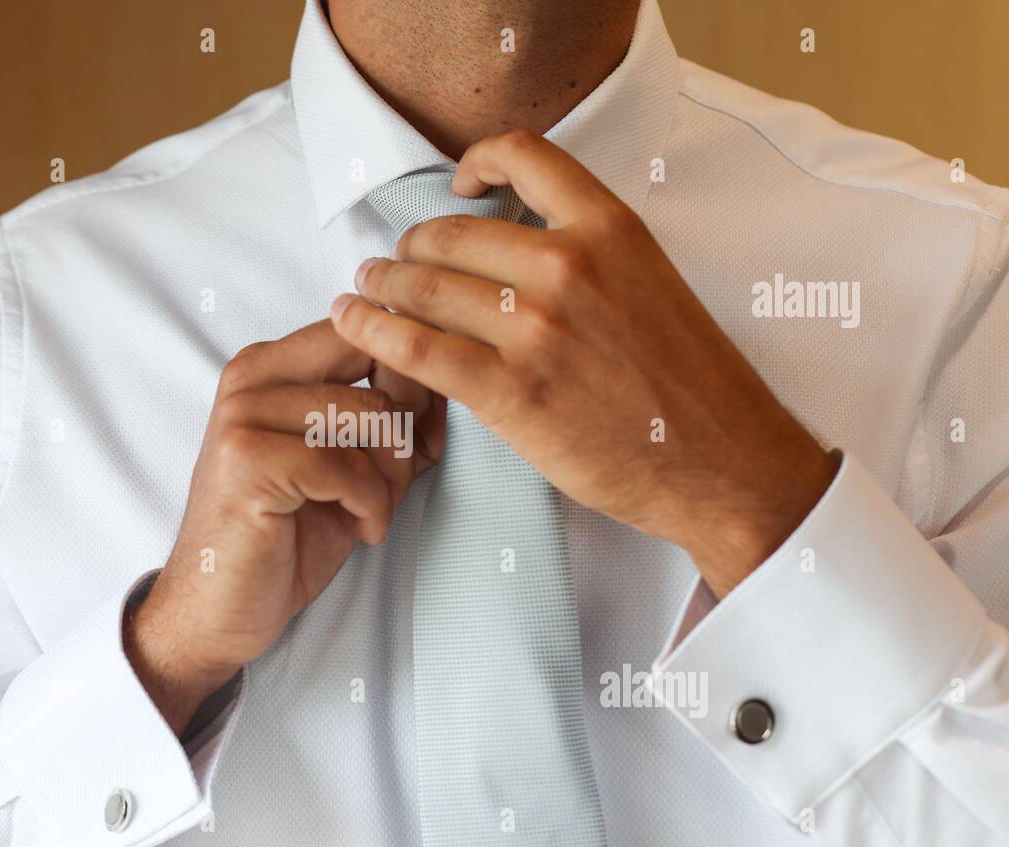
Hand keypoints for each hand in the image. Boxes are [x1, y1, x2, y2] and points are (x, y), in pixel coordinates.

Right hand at [127, 319, 443, 733]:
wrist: (219, 607)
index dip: (413, 381)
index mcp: (272, 364)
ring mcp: (244, 414)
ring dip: (391, 473)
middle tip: (395, 482)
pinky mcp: (247, 459)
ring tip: (372, 510)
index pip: (369, 329)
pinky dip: (372, 505)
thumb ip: (390, 421)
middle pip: (376, 360)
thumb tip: (446, 387)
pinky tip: (361, 529)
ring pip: (369, 413)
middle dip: (406, 425)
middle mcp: (252, 376)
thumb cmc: (286, 538)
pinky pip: (346, 465)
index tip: (418, 440)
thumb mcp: (351, 467)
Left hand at [329, 129, 836, 596]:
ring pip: (426, 287)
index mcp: (609, 228)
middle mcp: (569, 266)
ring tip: (363, 292)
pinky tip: (354, 324)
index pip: (524, 154)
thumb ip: (588, 255)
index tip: (457, 185)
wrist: (722, 461)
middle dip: (409, 249)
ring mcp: (538, 330)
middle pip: (452, 233)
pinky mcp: (512, 392)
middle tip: (391, 265)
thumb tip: (512, 250)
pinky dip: (374, 333)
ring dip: (382, 287)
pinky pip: (420, 349)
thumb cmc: (690, 382)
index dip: (476, 160)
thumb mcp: (651, 283)